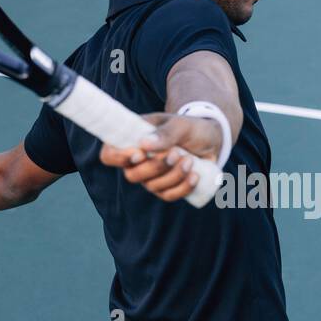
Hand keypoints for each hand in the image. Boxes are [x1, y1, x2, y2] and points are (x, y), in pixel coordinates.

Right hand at [99, 113, 221, 201]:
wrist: (210, 140)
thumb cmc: (189, 128)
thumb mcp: (179, 125)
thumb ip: (164, 133)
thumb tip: (144, 144)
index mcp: (133, 140)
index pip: (109, 154)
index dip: (118, 158)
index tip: (139, 154)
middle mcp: (137, 161)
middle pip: (132, 175)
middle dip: (155, 167)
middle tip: (176, 154)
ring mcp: (150, 177)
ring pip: (153, 187)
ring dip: (174, 175)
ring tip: (189, 160)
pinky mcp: (166, 188)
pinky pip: (168, 195)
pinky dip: (183, 187)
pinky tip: (195, 175)